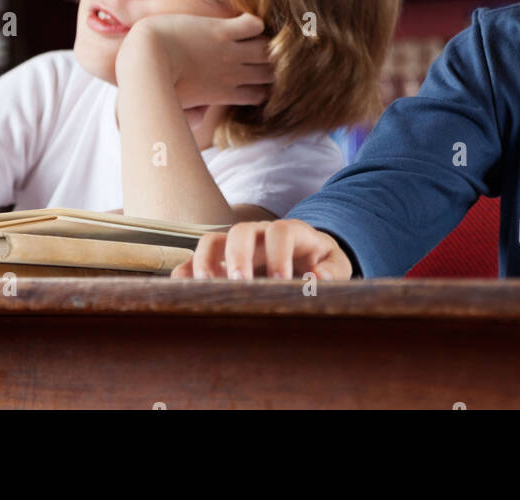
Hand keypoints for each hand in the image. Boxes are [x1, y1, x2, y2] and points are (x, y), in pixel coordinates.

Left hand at [117, 11, 273, 109]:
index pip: (259, 94)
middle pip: (268, 73)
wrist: (145, 58)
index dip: (263, 87)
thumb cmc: (154, 84)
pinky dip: (254, 23)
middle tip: (266, 57)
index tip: (259, 79)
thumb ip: (193, 115)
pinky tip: (244, 24)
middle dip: (271, 67)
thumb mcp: (177, 108)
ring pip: (266, 50)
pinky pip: (254, 25)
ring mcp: (229, 51)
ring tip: (259, 39)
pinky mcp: (221, 30)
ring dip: (266, 44)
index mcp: (222, 93)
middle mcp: (232, 74)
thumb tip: (200, 120)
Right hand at [170, 219, 352, 280]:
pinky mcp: (220, 261)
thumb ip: (332, 271)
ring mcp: (237, 245)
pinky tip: (183, 289)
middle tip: (241, 283)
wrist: (307, 256)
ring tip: (206, 287)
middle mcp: (260, 234)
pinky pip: (195, 259)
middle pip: (240, 231)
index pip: (281, 231)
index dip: (280, 254)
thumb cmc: (321, 262)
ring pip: (212, 241)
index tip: (281, 281)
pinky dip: (186, 271)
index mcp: (292, 232)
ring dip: (206, 261)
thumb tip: (315, 278)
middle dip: (238, 256)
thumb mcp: (337, 265)